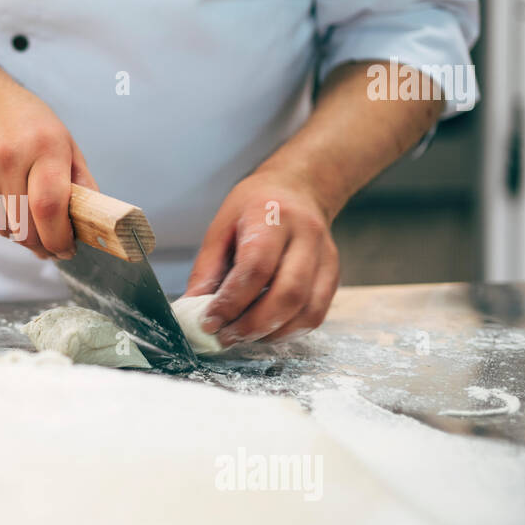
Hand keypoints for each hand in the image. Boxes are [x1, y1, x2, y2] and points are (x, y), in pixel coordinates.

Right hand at [0, 84, 96, 259]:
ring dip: (21, 234)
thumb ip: (82, 184)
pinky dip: (1, 222)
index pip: (49, 207)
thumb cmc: (29, 124)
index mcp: (43, 147)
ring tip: (28, 213)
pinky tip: (6, 199)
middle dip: (43, 244)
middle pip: (26, 227)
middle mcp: (8, 159)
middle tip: (53, 244)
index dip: (59, 237)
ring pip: (5, 230)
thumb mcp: (65, 143)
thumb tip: (94, 224)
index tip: (68, 249)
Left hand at [183, 171, 339, 345]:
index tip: (210, 321)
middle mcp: (306, 235)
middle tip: (225, 336)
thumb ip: (206, 270)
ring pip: (307, 310)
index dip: (232, 301)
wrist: (297, 188)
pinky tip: (265, 330)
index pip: (257, 267)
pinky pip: (316, 314)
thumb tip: (192, 310)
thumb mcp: (221, 228)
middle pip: (288, 293)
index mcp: (272, 216)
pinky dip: (289, 330)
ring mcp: (325, 256)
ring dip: (272, 333)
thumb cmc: (254, 207)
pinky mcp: (332, 274)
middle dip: (253, 325)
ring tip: (242, 336)